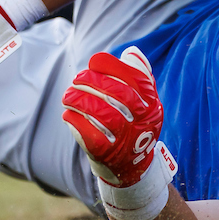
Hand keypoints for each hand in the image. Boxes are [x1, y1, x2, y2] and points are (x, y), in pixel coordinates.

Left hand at [61, 47, 163, 186]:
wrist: (130, 167)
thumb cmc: (133, 124)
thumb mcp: (143, 101)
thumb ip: (138, 75)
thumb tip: (130, 53)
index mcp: (150, 103)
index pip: (136, 78)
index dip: (112, 66)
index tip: (94, 62)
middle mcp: (143, 121)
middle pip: (119, 94)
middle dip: (92, 82)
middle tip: (76, 80)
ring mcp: (126, 139)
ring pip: (103, 114)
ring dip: (80, 101)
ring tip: (67, 96)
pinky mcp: (108, 154)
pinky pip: (91, 136)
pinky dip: (76, 122)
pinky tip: (68, 114)